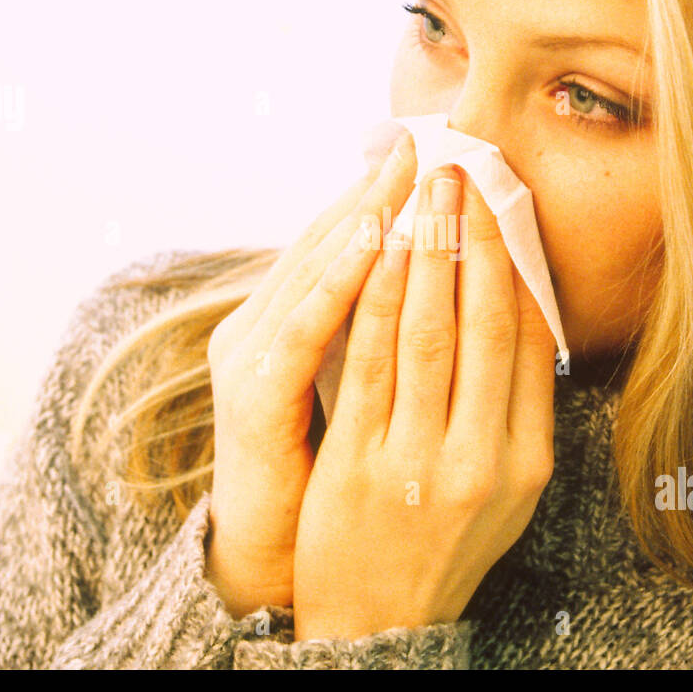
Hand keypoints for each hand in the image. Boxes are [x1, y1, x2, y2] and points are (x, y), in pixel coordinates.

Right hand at [203, 129, 416, 616]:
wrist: (271, 555)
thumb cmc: (324, 474)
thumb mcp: (357, 388)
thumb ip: (382, 337)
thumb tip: (444, 287)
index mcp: (282, 321)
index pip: (338, 244)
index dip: (383, 195)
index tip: (431, 151)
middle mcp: (257, 326)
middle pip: (322, 242)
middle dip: (376, 188)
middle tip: (423, 136)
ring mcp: (248, 358)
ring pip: (312, 271)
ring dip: (363, 217)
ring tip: (407, 170)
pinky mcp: (252, 397)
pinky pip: (304, 330)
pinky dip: (341, 282)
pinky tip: (378, 243)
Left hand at [291, 164, 556, 640]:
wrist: (382, 623)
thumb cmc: (445, 542)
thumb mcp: (507, 486)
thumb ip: (516, 407)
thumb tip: (524, 310)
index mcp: (528, 458)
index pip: (527, 338)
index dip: (516, 261)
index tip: (506, 202)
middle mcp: (483, 457)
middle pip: (482, 321)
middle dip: (474, 235)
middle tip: (466, 168)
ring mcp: (420, 461)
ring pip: (425, 330)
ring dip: (424, 249)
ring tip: (425, 189)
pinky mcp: (359, 463)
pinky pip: (368, 361)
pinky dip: (372, 296)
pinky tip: (374, 248)